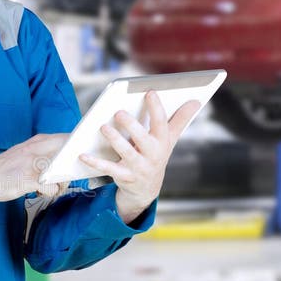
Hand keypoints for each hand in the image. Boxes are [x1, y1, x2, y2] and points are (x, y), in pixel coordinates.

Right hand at [0, 133, 70, 214]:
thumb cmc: (1, 171)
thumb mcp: (21, 154)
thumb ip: (39, 154)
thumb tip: (57, 162)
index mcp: (34, 142)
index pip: (64, 139)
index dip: (74, 150)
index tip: (73, 160)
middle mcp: (35, 150)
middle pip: (67, 156)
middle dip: (70, 169)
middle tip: (64, 178)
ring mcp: (33, 164)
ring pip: (62, 174)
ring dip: (60, 184)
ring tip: (51, 187)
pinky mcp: (30, 180)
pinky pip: (52, 188)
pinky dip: (49, 193)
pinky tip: (40, 192)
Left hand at [78, 91, 200, 224]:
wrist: (146, 189)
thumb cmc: (155, 155)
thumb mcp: (169, 139)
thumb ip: (180, 120)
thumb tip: (197, 100)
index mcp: (162, 142)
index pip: (161, 123)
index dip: (157, 108)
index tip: (150, 91)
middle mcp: (152, 155)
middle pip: (143, 139)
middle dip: (132, 126)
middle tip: (119, 112)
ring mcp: (139, 167)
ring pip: (126, 153)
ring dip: (115, 140)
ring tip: (103, 127)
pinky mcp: (124, 177)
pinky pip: (109, 169)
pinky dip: (95, 162)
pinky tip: (83, 154)